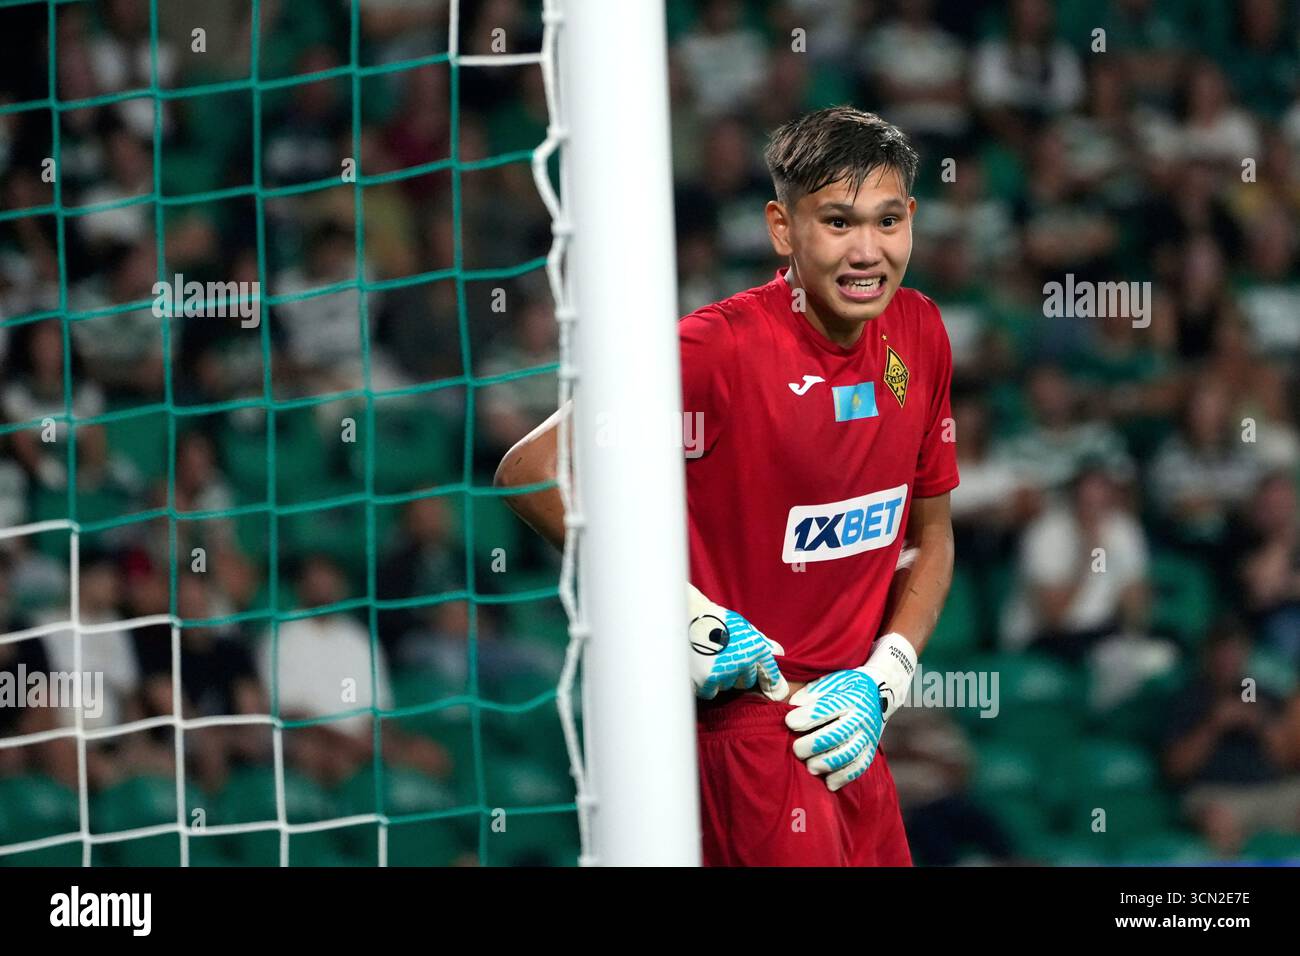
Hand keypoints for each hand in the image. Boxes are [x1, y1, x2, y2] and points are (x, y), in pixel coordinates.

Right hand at [688, 584, 787, 700]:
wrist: (688, 615)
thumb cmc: (717, 619)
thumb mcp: (744, 626)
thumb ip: (763, 641)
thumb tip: (780, 653)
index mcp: (756, 649)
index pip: (771, 675)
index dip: (774, 686)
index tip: (776, 694)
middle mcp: (744, 662)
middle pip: (745, 683)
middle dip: (736, 675)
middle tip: (723, 659)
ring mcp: (725, 672)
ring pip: (725, 687)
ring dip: (718, 679)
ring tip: (708, 660)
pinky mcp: (706, 680)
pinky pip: (709, 693)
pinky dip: (704, 686)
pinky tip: (699, 669)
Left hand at [785, 668, 883, 791]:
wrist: (881, 692)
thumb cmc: (847, 687)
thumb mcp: (830, 681)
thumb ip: (811, 693)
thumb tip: (791, 707)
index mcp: (850, 697)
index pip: (827, 708)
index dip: (806, 717)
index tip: (788, 722)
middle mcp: (861, 717)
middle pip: (837, 735)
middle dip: (813, 745)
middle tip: (796, 750)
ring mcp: (868, 735)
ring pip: (848, 755)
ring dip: (826, 763)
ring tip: (810, 767)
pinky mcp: (871, 750)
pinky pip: (859, 767)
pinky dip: (843, 777)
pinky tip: (828, 782)